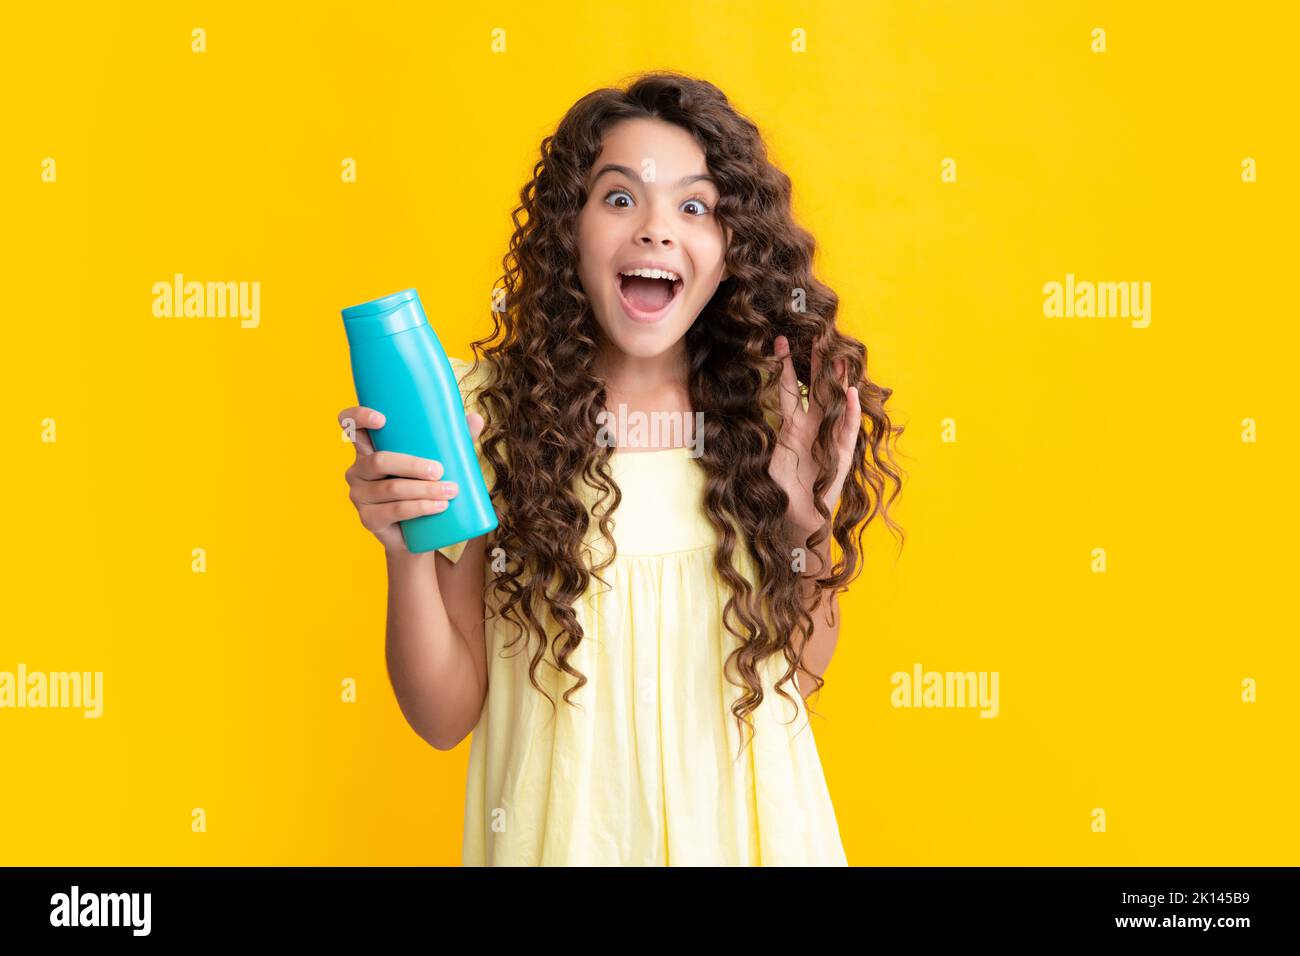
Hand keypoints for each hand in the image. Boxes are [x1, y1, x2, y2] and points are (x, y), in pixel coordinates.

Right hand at [338, 404, 483, 553]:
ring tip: (450, 491)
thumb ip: (454, 440)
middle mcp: (358, 470)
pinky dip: (420, 507)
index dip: (358, 417)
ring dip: (423, 490)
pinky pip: (395, 511)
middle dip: (412, 465)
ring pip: (391, 489)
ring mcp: (359, 496)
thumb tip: (476, 419)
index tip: (382, 419)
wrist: (420, 536)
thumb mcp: (440, 462)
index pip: (350, 425)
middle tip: (440, 471)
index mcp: (369, 449)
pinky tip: (438, 506)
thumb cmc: (426, 489)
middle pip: (379, 461)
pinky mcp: (368, 519)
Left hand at [768, 335, 859, 542]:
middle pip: (816, 389)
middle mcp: (812, 428)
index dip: (784, 367)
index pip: (789, 389)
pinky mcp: (841, 456)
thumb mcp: (762, 460)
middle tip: (818, 336)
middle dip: (817, 364)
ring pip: (836, 405)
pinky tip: (851, 395)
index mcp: (791, 426)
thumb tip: (730, 418)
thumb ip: (755, 438)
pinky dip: (850, 413)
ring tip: (840, 359)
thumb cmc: (778, 492)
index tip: (779, 341)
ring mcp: (828, 439)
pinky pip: (847, 431)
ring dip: (838, 383)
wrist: (796, 519)